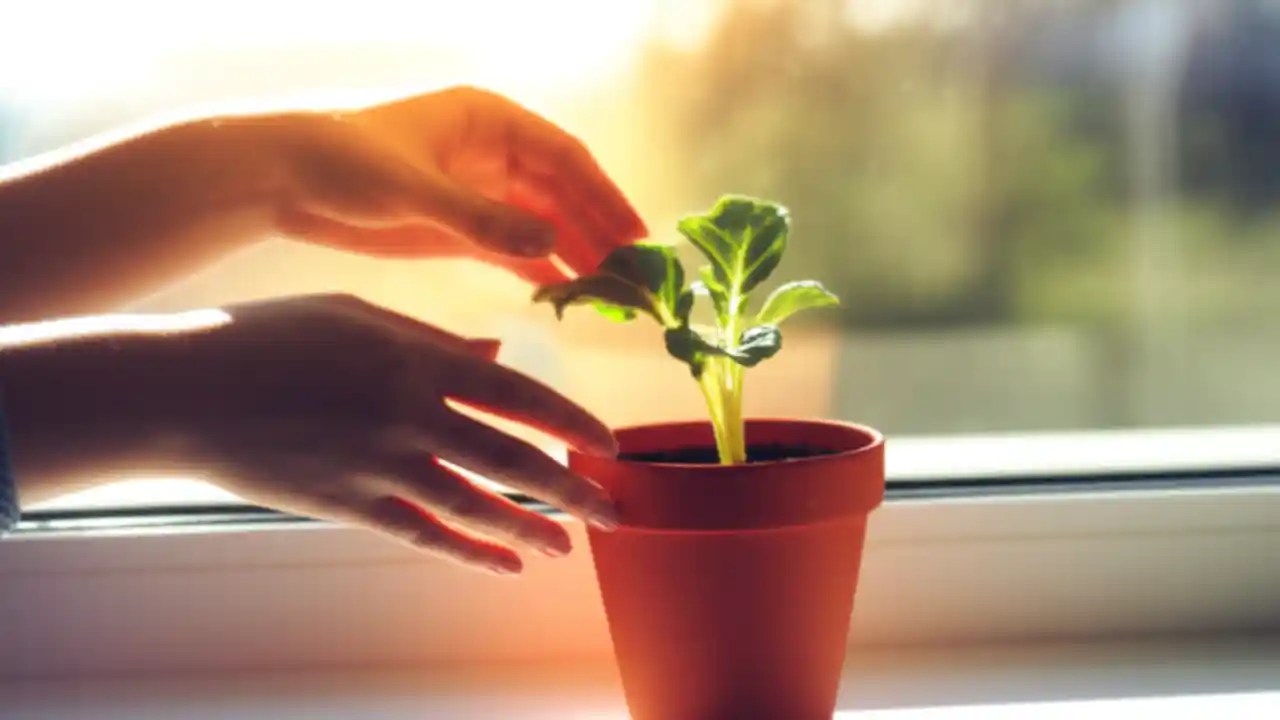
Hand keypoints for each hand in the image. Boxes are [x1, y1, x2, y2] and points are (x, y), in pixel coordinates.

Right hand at [3, 294, 618, 574]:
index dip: (571, 423)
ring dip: (529, 529)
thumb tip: (495, 355)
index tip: (608, 444)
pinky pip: (424, 535)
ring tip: (567, 545)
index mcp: (416, 359)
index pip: (518, 395)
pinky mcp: (349, 505)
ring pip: (476, 507)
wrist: (183, 390)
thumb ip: (433, 339)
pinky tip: (505, 563)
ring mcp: (379, 466)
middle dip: (572, 489)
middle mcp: (409, 416)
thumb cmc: (268, 336)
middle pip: (512, 461)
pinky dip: (469, 552)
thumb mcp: (356, 314)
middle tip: (613, 509)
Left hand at [272, 86, 647, 283]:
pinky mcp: (459, 227)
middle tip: (634, 274)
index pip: (565, 158)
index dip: (605, 194)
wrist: (283, 181)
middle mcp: (493, 154)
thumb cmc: (345, 163)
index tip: (636, 232)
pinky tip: (567, 292)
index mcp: (490, 122)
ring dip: (576, 254)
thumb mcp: (415, 189)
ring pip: (543, 224)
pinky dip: (540, 268)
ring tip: (611, 291)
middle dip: (598, 231)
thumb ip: (482, 218)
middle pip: (562, 194)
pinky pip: (514, 247)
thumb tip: (551, 242)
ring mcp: (478, 192)